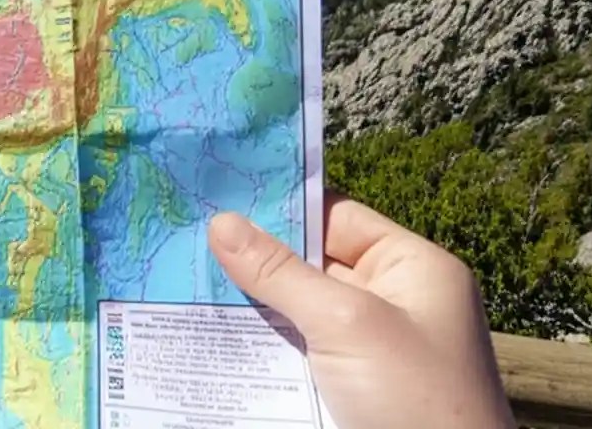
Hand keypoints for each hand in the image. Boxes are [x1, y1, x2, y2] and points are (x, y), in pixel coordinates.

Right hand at [208, 192, 514, 428]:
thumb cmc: (414, 398)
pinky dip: (255, 347)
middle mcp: (391, 302)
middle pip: (309, 264)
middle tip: (183, 238)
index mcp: (412, 269)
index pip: (336, 217)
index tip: (216, 192)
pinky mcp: (345, 390)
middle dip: (251, 257)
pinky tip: (205, 335)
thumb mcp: (344, 323)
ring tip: (177, 281)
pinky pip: (292, 354)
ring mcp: (367, 350)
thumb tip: (221, 222)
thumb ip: (280, 272)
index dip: (280, 206)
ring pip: (293, 312)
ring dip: (245, 305)